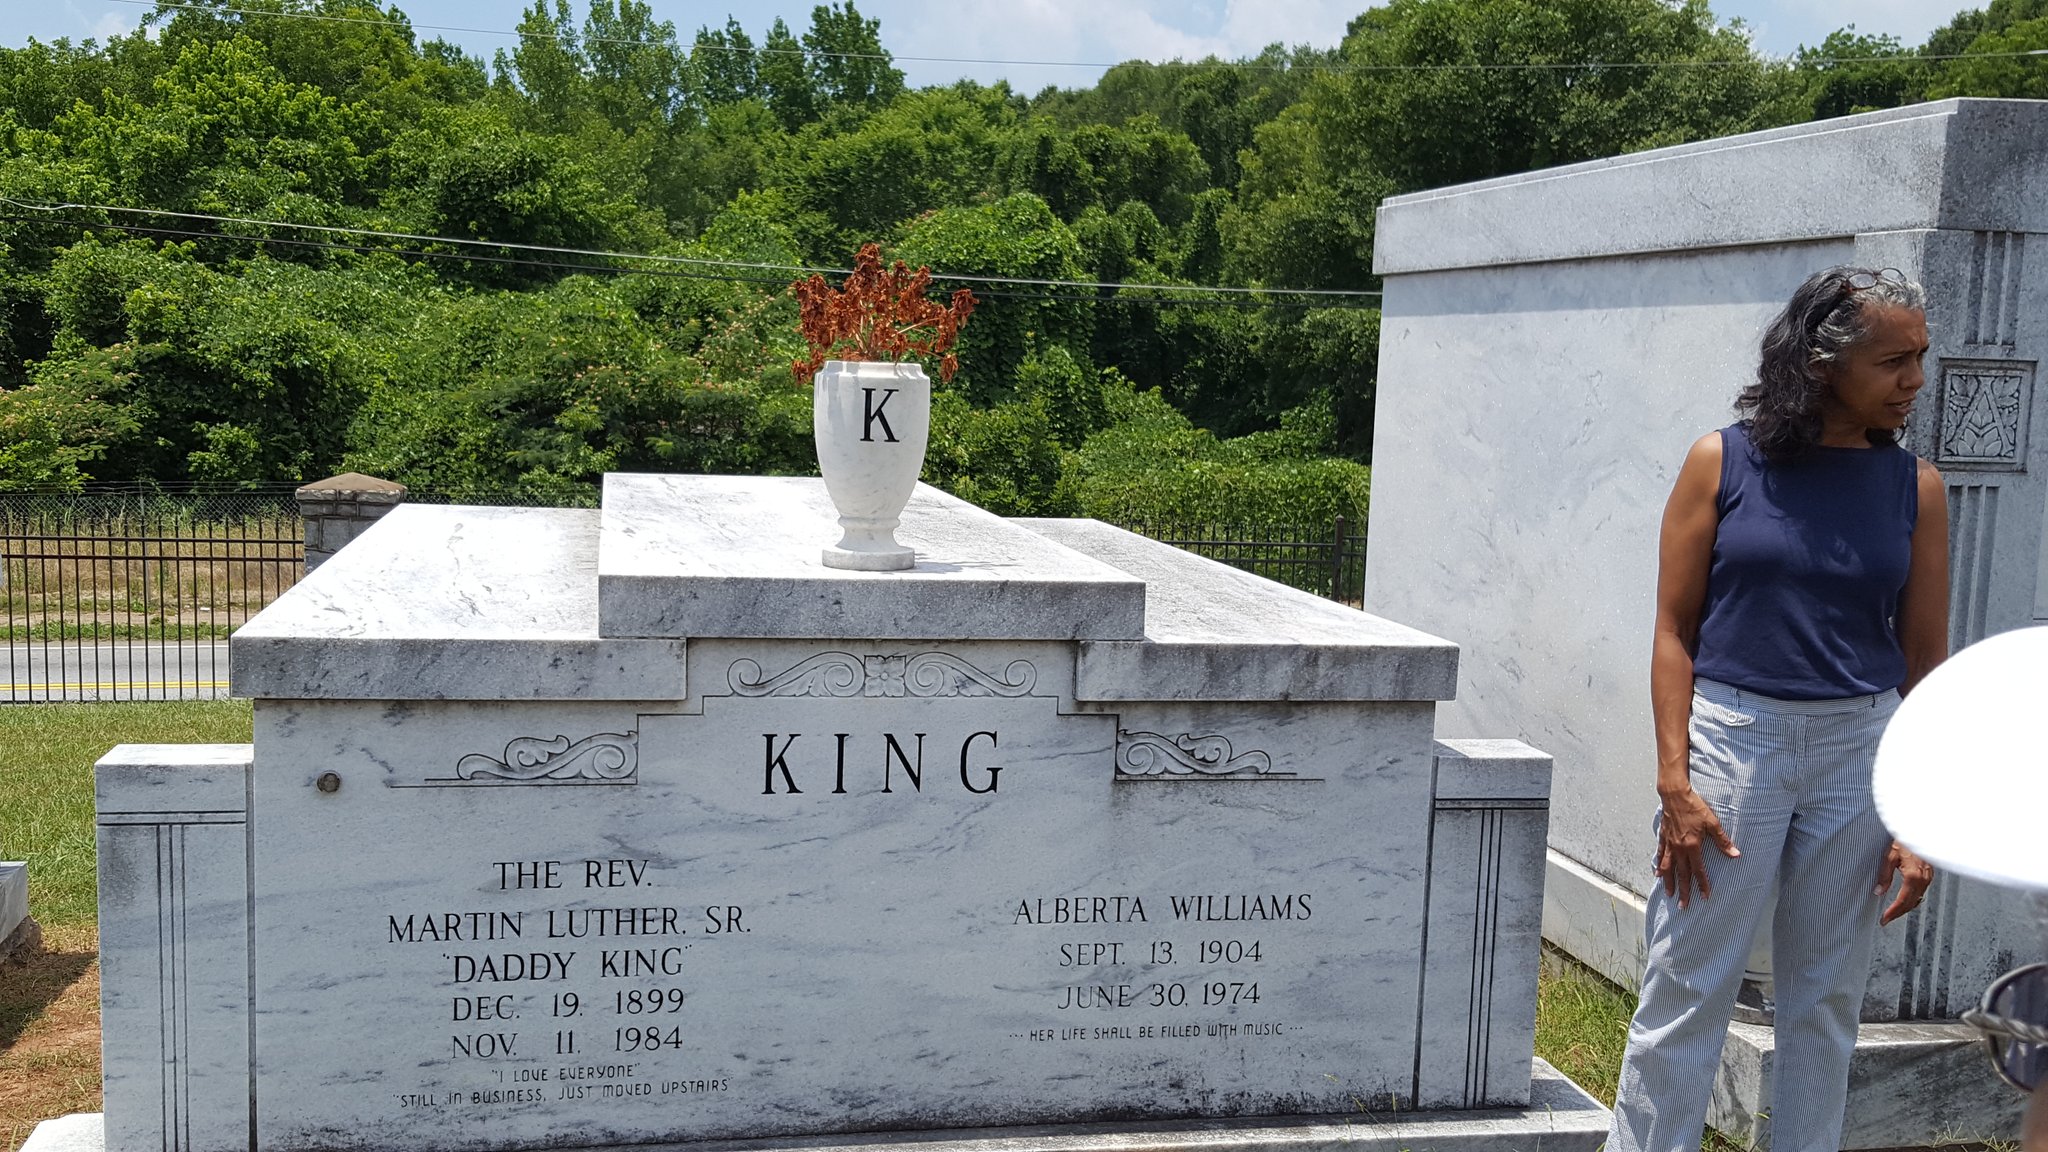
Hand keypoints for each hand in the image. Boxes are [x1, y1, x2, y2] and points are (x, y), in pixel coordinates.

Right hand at [1655, 786, 1739, 907]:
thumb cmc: (1695, 807)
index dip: (1702, 885)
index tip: (1704, 897)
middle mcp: (1679, 848)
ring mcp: (1669, 844)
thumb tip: (1736, 855)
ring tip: (1669, 894)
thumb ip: (1723, 841)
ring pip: (1668, 868)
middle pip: (1682, 874)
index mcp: (1692, 846)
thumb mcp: (1712, 823)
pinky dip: (1659, 866)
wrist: (1675, 795)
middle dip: (1684, 891)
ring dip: (1669, 883)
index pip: (1698, 871)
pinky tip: (1658, 874)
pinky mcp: (1663, 838)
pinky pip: (1660, 855)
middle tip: (1683, 906)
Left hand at [1876, 842, 1933, 925]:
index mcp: (1914, 876)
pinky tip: (1904, 900)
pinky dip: (1912, 899)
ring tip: (1892, 912)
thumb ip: (1884, 875)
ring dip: (1905, 907)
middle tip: (1886, 920)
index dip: (1893, 912)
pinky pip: (1921, 892)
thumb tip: (1879, 891)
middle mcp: (1924, 879)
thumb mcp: (1889, 856)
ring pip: (1917, 899)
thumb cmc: (1905, 839)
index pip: (1902, 901)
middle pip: (1911, 903)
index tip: (1884, 919)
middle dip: (1898, 913)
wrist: (1921, 830)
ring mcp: (1928, 877)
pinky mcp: (1929, 875)